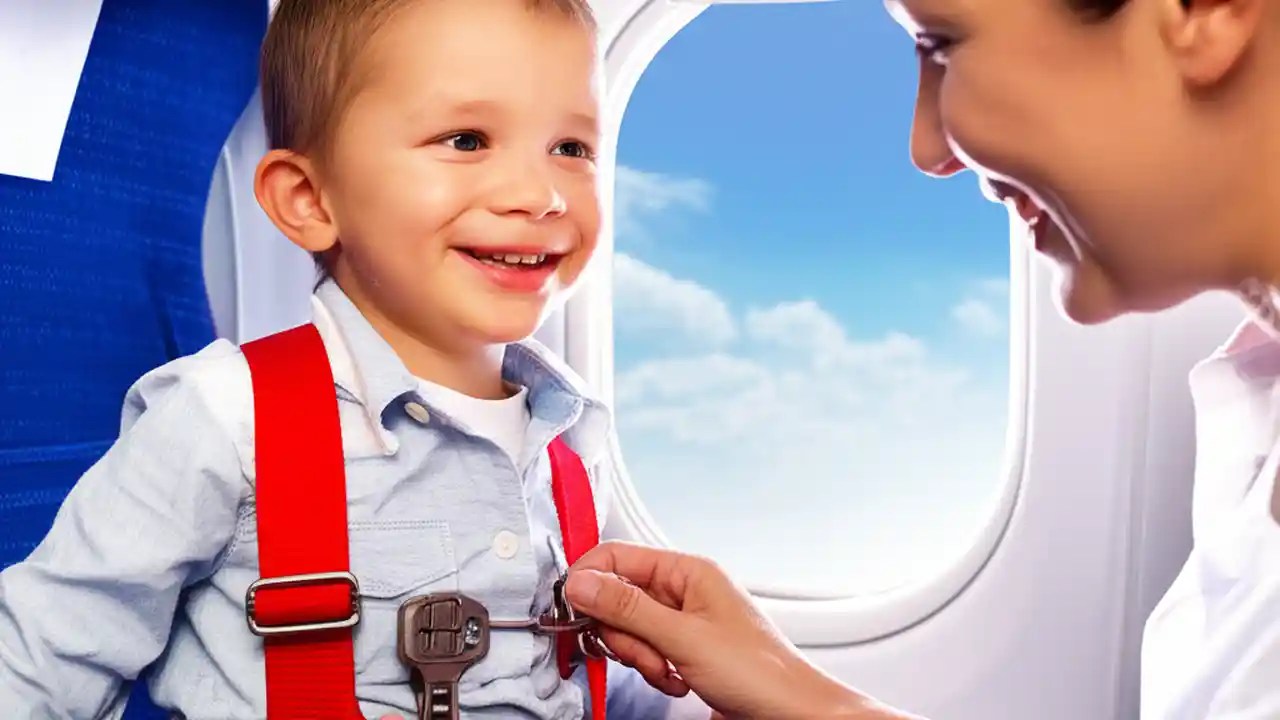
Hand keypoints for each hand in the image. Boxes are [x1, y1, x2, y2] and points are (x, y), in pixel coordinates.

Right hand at [563, 541, 912, 719]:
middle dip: (624, 633)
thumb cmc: (759, 671)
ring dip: (641, 657)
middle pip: (618, 597)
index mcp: (687, 570)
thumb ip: (628, 608)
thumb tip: (581, 582)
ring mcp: (683, 621)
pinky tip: (677, 680)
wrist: (789, 713)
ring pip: (629, 629)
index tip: (572, 609)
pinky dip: (654, 670)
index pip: (618, 556)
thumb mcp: (683, 637)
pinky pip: (645, 652)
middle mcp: (684, 590)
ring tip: (669, 670)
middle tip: (645, 651)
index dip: (589, 580)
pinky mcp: (682, 649)